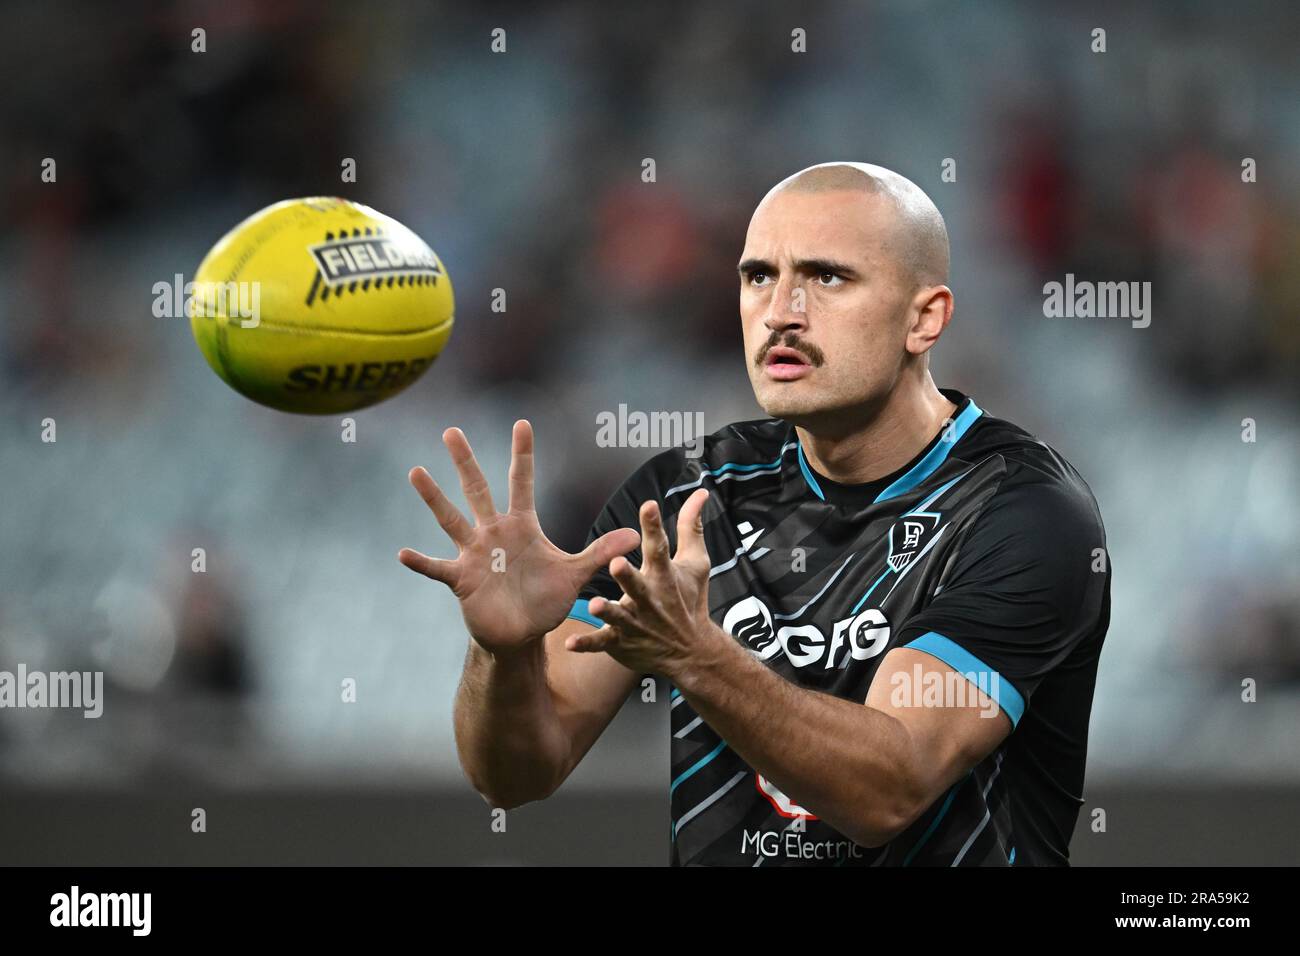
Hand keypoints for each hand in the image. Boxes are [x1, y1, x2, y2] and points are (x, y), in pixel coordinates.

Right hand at [398, 420, 639, 655]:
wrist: (521, 634)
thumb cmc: (544, 600)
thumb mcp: (575, 574)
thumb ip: (600, 553)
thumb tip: (634, 535)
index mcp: (522, 526)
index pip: (522, 482)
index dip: (523, 454)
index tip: (522, 423)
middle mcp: (494, 533)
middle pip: (478, 490)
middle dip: (466, 461)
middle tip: (451, 431)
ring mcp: (474, 554)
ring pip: (451, 520)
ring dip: (434, 498)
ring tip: (416, 472)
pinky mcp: (461, 580)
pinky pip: (438, 568)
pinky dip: (422, 562)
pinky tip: (403, 553)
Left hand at [566, 489, 716, 678]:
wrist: (691, 653)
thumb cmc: (689, 600)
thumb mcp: (695, 563)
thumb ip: (691, 526)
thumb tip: (700, 492)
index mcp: (664, 576)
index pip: (659, 548)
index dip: (654, 526)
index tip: (648, 505)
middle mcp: (649, 599)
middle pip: (637, 585)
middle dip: (628, 575)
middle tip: (616, 563)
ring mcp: (635, 623)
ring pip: (618, 616)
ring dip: (608, 611)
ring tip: (595, 605)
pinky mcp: (621, 642)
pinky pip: (601, 643)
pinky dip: (586, 644)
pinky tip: (569, 643)